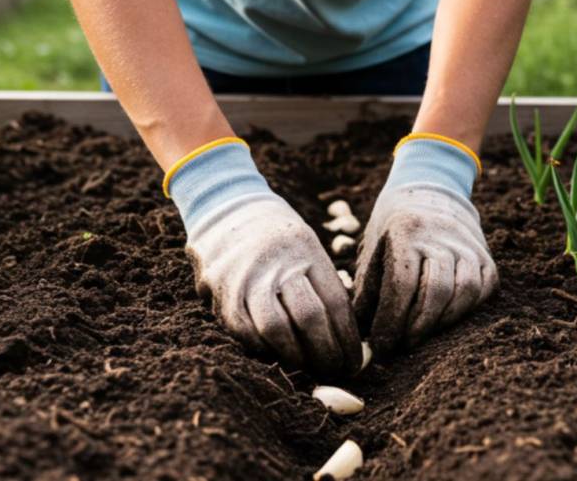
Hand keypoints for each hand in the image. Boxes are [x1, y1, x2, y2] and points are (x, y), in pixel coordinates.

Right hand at [168, 140, 361, 374]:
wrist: (224, 206)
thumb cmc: (277, 236)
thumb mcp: (308, 247)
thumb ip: (324, 286)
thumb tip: (347, 339)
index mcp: (306, 251)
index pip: (335, 304)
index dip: (347, 340)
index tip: (355, 362)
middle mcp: (277, 263)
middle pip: (310, 318)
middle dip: (326, 353)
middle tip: (336, 371)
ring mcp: (246, 278)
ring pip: (275, 329)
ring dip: (296, 357)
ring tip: (308, 368)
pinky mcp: (221, 292)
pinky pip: (245, 332)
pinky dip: (264, 350)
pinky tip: (276, 355)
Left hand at [352, 136, 497, 354]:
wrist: (430, 192)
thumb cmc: (394, 230)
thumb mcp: (374, 249)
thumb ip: (368, 290)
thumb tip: (361, 337)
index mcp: (406, 231)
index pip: (401, 285)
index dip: (390, 321)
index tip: (381, 346)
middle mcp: (442, 235)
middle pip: (436, 291)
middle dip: (417, 326)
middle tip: (403, 345)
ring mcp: (469, 245)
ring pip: (465, 291)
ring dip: (442, 321)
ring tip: (422, 334)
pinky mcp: (487, 256)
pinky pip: (483, 290)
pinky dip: (466, 310)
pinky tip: (445, 319)